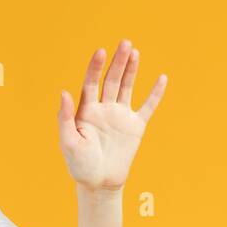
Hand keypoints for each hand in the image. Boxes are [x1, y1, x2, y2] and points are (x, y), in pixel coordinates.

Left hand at [58, 39, 166, 191]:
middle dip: (117, 62)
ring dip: (131, 70)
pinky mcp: (136, 126)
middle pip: (112, 80)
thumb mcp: (68, 142)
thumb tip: (64, 92)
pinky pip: (148, 107)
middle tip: (124, 43)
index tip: (100, 52)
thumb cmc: (79, 164)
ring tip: (135, 52)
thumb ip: (65, 117)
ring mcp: (121, 116)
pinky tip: (162, 78)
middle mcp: (104, 108)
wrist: (99, 183)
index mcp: (86, 110)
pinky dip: (155, 93)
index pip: (91, 83)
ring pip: (127, 87)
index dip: (95, 67)